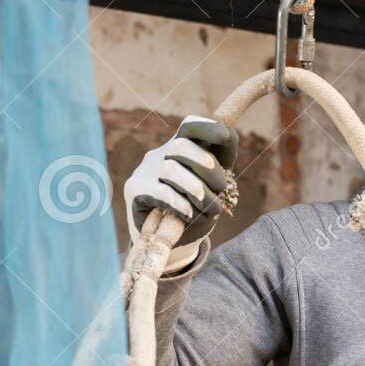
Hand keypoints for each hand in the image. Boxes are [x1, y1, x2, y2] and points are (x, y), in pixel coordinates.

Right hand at [124, 116, 236, 248]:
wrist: (168, 239)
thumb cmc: (195, 209)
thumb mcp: (213, 188)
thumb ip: (221, 164)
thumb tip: (229, 135)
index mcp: (180, 149)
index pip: (190, 127)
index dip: (207, 126)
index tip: (226, 135)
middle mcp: (160, 154)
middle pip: (181, 146)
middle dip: (208, 166)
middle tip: (222, 188)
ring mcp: (145, 171)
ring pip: (171, 169)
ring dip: (197, 190)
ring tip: (212, 209)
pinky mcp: (135, 190)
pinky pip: (160, 193)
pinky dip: (179, 203)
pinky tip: (189, 214)